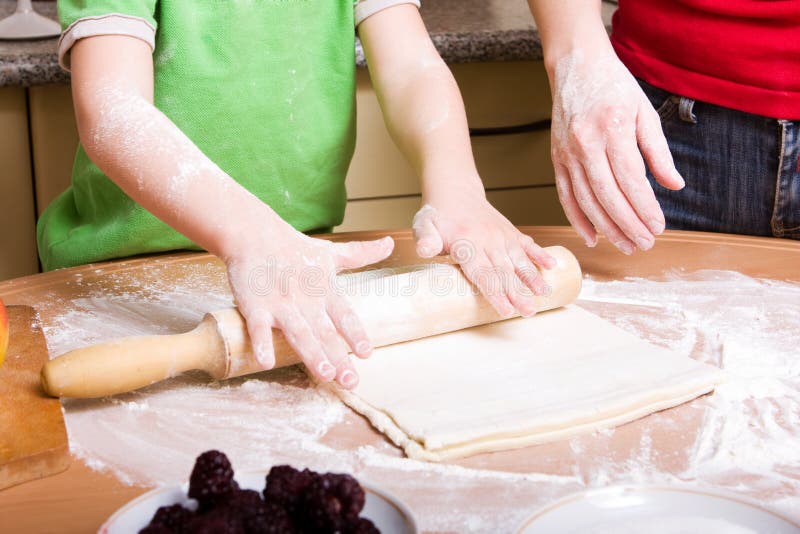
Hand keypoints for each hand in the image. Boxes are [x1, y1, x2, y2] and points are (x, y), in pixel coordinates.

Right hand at [225, 228, 393, 388]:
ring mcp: (280, 304)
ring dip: (311, 353)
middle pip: (325, 332)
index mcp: (324, 290)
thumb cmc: (294, 247)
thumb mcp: (330, 252)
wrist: (253, 233)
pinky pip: (258, 327)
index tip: (367, 353)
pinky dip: (261, 343)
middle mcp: (305, 299)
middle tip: (350, 381)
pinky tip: (266, 362)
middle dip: (338, 357)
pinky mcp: (255, 305)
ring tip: (325, 374)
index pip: (344, 315)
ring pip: (298, 333)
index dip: (356, 334)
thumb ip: (361, 253)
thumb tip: (389, 243)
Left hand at [412, 185, 555, 317]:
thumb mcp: (423, 226)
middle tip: (528, 312)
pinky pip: (527, 243)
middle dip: (517, 293)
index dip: (494, 292)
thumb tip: (425, 250)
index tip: (505, 310)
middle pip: (504, 272)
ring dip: (532, 277)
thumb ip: (426, 239)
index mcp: (466, 243)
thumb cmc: (437, 215)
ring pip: (519, 260)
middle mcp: (488, 239)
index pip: (481, 272)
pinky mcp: (510, 232)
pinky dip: (540, 254)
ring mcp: (501, 235)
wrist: (454, 190)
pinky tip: (552, 266)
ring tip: (544, 294)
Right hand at [550, 50, 684, 253]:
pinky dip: (577, 220)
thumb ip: (658, 152)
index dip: (645, 208)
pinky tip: (593, 237)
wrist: (576, 67)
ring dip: (607, 228)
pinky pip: (565, 196)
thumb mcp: (645, 112)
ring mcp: (567, 153)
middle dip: (628, 225)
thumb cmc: (614, 87)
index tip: (659, 227)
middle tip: (645, 244)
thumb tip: (674, 186)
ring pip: (586, 201)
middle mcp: (586, 144)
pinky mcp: (556, 159)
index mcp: (613, 129)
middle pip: (608, 196)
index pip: (631, 180)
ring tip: (625, 245)